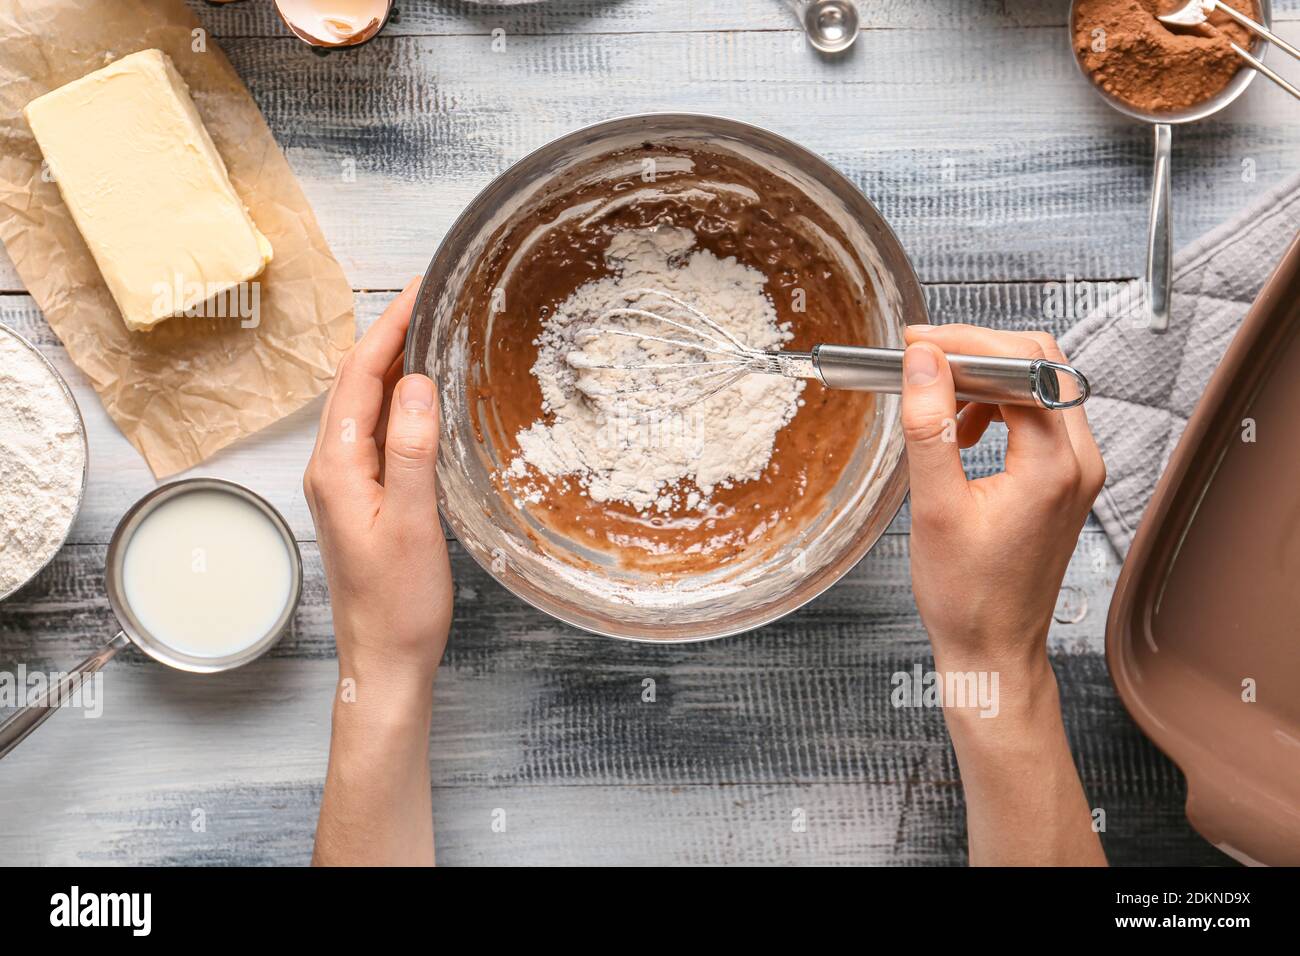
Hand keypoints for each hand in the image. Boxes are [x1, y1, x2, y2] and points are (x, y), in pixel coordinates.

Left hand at [305, 280, 449, 865]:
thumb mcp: (412, 522)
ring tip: (429, 332)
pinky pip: (374, 431)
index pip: (359, 376)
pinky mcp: (361, 498)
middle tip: (430, 300)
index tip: (420, 290)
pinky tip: (421, 397)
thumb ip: (410, 449)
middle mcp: (331, 467)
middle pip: (353, 383)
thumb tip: (414, 382)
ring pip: (362, 405)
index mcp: (337, 466)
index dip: (388, 328)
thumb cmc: (399, 602)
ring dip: (390, 365)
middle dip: (388, 335)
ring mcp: (343, 483)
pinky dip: (395, 400)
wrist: (384, 659)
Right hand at [900, 323, 1106, 865]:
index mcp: (1054, 465)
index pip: (1021, 366)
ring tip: (937, 398)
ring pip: (1040, 385)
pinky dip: (998, 407)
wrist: (993, 649)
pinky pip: (1037, 416)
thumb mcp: (935, 507)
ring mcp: (1077, 470)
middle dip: (978, 350)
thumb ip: (929, 425)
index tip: (916, 343)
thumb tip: (922, 362)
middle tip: (922, 357)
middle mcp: (1078, 460)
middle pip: (1040, 363)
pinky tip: (962, 430)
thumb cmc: (966, 595)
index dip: (966, 343)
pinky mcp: (1064, 480)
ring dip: (986, 379)